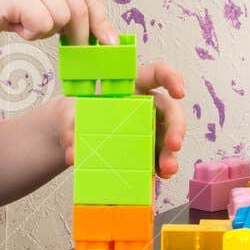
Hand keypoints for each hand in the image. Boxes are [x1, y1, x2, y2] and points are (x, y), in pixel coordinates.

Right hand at [0, 0, 116, 45]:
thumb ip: (68, 3)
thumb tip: (103, 33)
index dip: (101, 21)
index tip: (108, 42)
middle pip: (81, 8)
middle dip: (78, 35)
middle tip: (71, 49)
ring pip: (63, 19)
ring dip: (45, 32)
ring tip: (23, 22)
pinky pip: (43, 26)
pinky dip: (30, 34)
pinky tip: (13, 24)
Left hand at [58, 60, 187, 178]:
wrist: (73, 134)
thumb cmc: (77, 114)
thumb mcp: (70, 115)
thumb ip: (71, 129)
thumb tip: (73, 154)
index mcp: (132, 85)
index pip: (157, 74)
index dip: (172, 79)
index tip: (179, 92)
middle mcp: (146, 106)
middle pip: (169, 111)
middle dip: (175, 127)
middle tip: (174, 144)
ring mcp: (149, 128)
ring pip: (167, 137)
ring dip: (170, 153)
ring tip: (167, 169)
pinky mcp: (146, 148)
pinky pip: (158, 156)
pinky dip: (161, 166)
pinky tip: (160, 175)